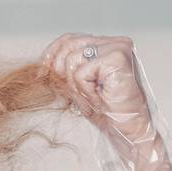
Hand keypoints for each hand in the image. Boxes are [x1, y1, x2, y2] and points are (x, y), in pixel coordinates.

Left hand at [39, 33, 171, 170]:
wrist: (128, 131)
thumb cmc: (108, 113)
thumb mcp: (79, 87)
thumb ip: (65, 71)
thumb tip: (42, 64)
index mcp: (107, 45)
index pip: (70, 38)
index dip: (52, 53)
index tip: (43, 72)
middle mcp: (115, 42)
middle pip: (68, 45)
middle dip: (62, 72)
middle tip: (77, 96)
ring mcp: (118, 47)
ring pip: (72, 59)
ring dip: (77, 88)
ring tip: (94, 99)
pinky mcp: (117, 58)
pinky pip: (81, 72)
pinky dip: (85, 92)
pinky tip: (101, 100)